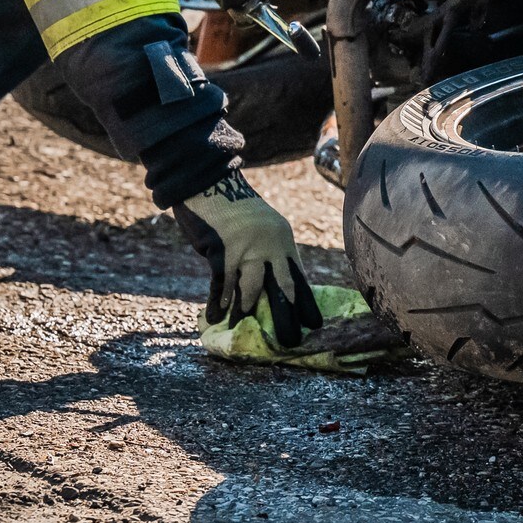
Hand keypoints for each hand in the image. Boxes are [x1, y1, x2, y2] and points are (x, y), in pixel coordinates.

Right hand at [174, 169, 322, 345]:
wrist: (208, 182)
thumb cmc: (233, 209)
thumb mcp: (261, 226)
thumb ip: (268, 252)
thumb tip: (271, 284)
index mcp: (283, 239)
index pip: (298, 275)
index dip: (306, 301)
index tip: (315, 323)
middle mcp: (270, 245)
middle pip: (283, 287)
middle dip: (287, 315)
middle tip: (292, 340)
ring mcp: (247, 248)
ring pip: (251, 289)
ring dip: (245, 311)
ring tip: (242, 327)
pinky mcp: (222, 251)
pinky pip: (222, 283)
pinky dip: (218, 302)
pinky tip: (215, 316)